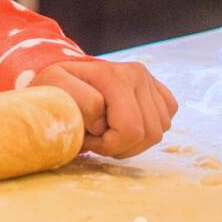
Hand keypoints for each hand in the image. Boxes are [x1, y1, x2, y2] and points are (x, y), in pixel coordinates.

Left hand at [31, 59, 177, 158]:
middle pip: (149, 134)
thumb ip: (79, 103)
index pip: (130, 130)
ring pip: (159, 132)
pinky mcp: (157, 90)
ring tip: (108, 132)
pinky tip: (125, 125)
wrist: (65, 76)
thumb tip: (103, 122)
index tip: (86, 136)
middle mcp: (138, 75)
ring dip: (132, 142)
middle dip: (120, 146)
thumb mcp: (55, 90)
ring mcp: (150, 81)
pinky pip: (166, 121)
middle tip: (97, 138)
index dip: (106, 145)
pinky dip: (147, 131)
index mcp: (116, 76)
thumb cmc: (58, 88)